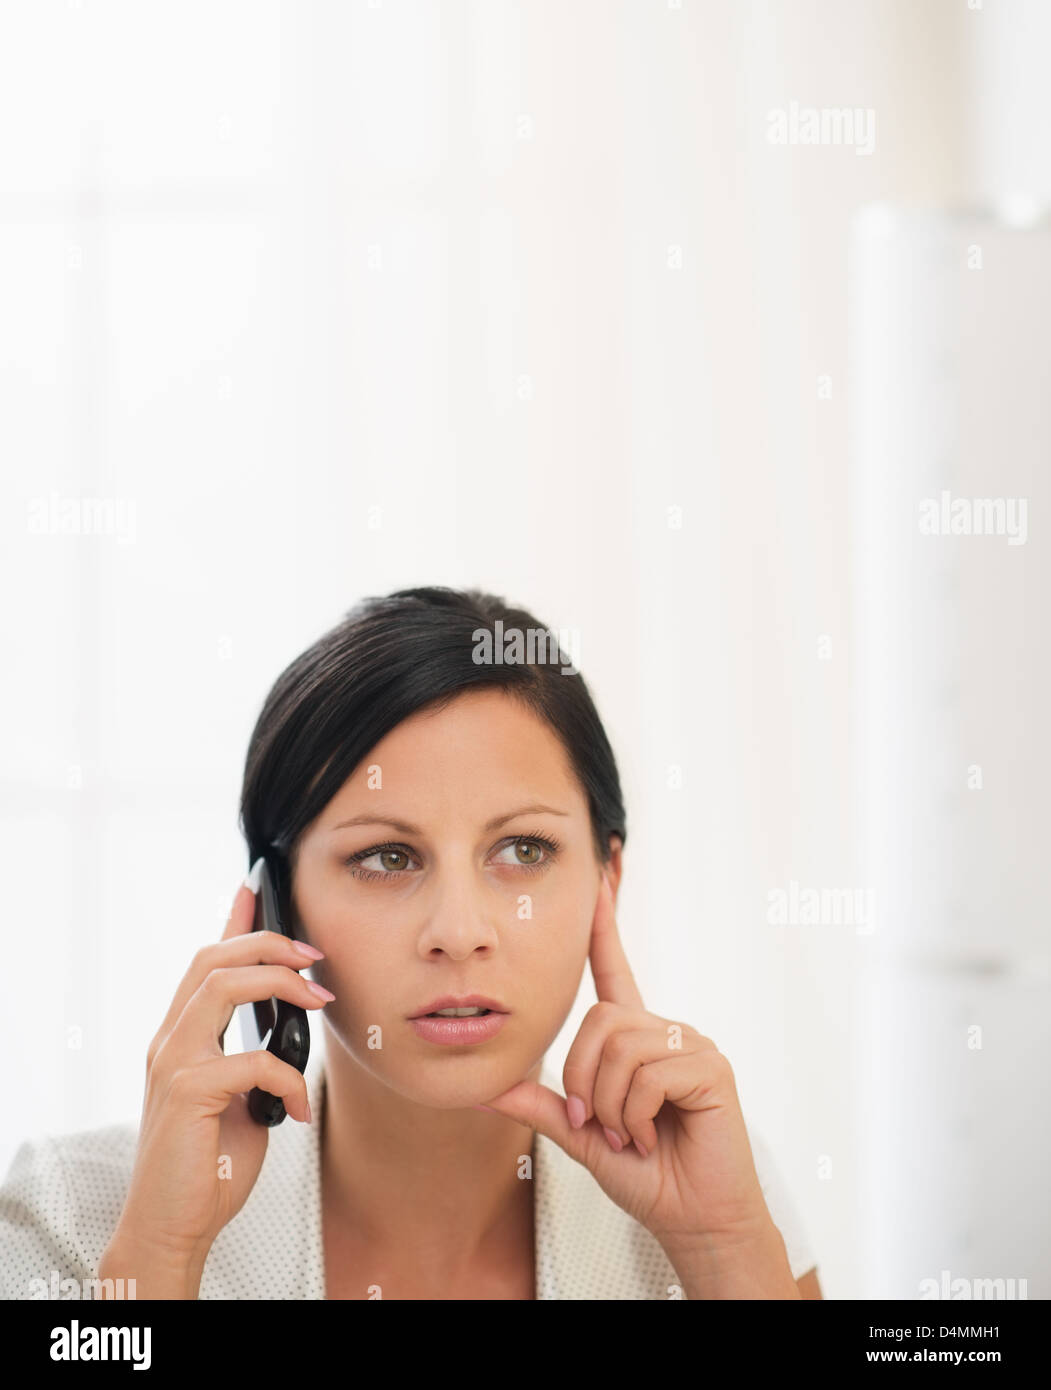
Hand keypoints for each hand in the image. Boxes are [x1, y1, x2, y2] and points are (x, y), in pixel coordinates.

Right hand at [100, 874, 331, 1292]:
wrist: (173, 1225)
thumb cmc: (209, 1163)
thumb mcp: (240, 1096)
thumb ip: (255, 1056)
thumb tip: (296, 1024)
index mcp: (181, 1036)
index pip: (206, 960)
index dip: (234, 920)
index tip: (258, 886)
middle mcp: (169, 1040)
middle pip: (213, 957)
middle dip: (268, 943)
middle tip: (315, 957)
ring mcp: (173, 1063)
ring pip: (223, 985)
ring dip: (280, 984)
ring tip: (319, 1001)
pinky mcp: (187, 1092)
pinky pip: (251, 1059)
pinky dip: (288, 1077)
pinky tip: (298, 1107)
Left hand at [478, 871, 793, 1291]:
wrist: (693, 1219)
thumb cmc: (647, 1177)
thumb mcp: (581, 1136)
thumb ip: (540, 1105)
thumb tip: (485, 1089)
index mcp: (636, 1040)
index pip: (614, 970)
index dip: (602, 928)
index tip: (597, 880)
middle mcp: (665, 1031)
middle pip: (599, 1022)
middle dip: (584, 1080)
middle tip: (599, 1125)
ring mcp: (691, 1044)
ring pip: (620, 1048)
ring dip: (610, 1106)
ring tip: (630, 1135)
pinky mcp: (710, 1066)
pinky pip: (649, 1073)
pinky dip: (636, 1114)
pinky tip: (652, 1136)